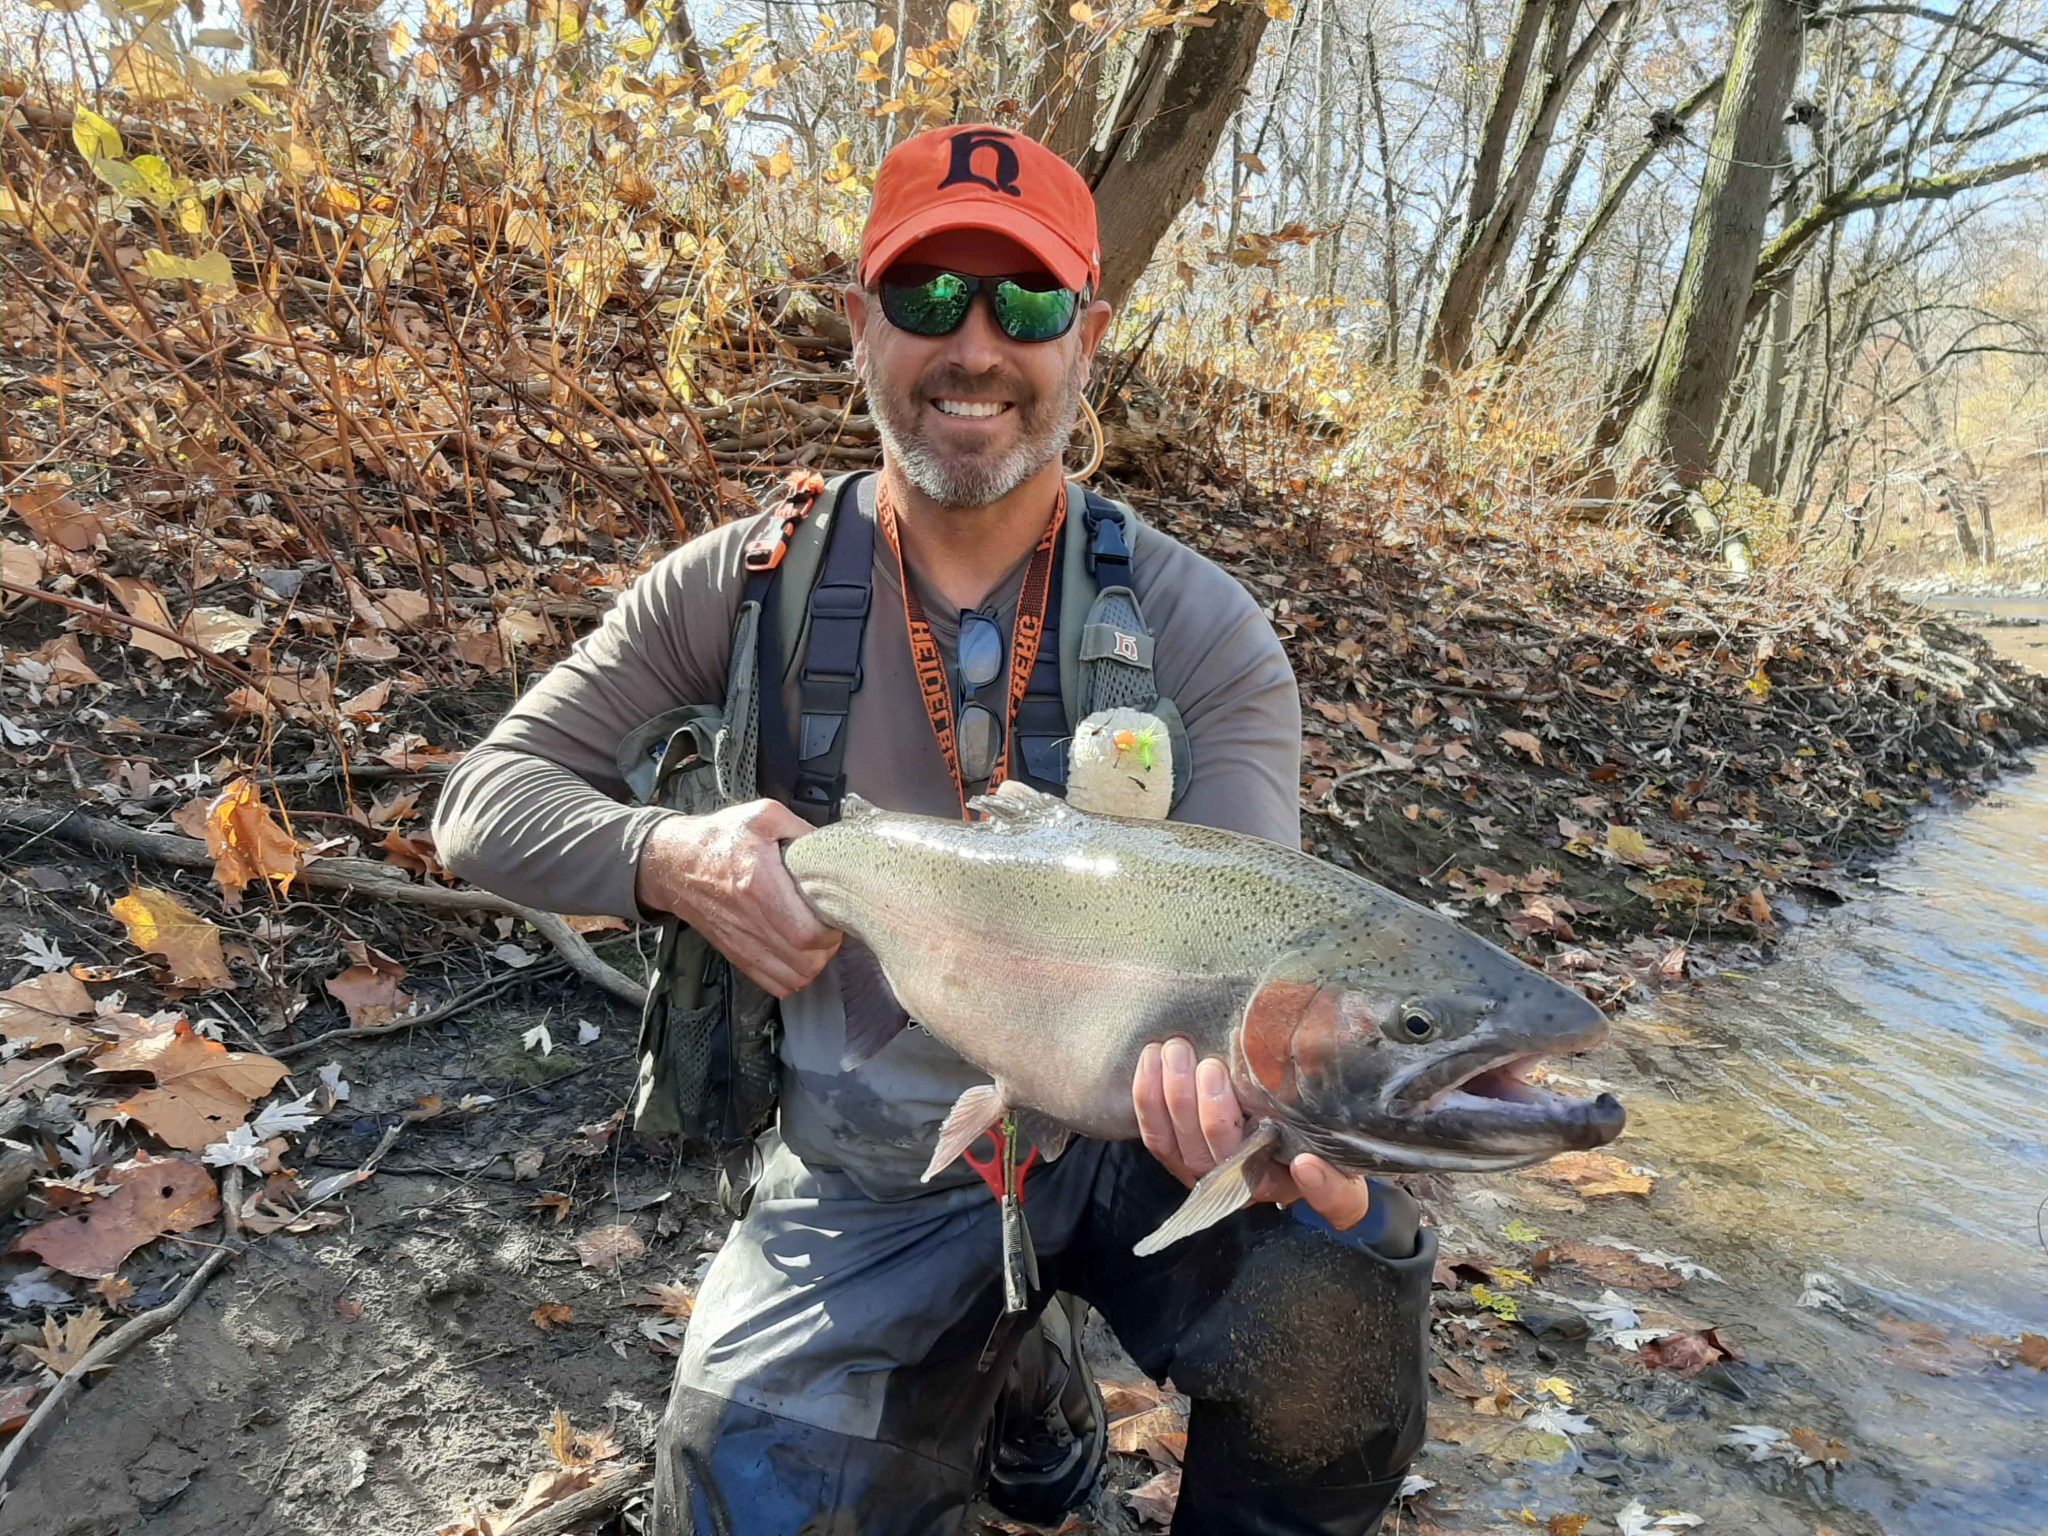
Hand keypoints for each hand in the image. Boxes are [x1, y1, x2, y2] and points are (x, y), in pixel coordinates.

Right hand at [634, 800, 841, 997]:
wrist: (674, 863)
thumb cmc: (720, 838)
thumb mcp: (764, 816)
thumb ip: (802, 829)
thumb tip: (832, 848)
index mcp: (759, 883)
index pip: (806, 932)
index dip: (830, 931)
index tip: (835, 916)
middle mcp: (750, 919)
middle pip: (805, 961)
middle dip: (827, 949)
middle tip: (830, 928)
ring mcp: (742, 942)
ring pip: (793, 979)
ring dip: (813, 965)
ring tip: (817, 943)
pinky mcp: (736, 953)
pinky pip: (774, 985)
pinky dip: (793, 978)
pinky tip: (798, 956)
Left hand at [1132, 1037, 1372, 1230]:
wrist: (1274, 1121)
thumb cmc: (1313, 1129)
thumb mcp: (1341, 1144)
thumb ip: (1338, 1168)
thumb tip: (1308, 1167)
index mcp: (1297, 1182)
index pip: (1320, 1199)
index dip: (1316, 1188)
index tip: (1307, 1163)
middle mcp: (1246, 1185)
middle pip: (1223, 1162)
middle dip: (1212, 1115)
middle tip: (1211, 1066)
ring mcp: (1205, 1169)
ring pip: (1180, 1147)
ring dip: (1172, 1098)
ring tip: (1176, 1051)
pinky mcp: (1175, 1152)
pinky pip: (1154, 1134)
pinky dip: (1148, 1097)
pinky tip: (1152, 1058)